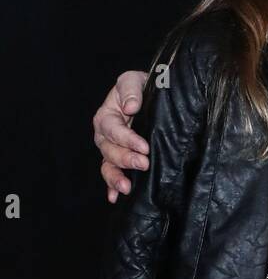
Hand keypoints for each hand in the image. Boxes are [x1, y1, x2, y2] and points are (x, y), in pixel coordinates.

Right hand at [92, 70, 149, 201]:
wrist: (150, 95)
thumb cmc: (140, 86)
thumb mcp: (133, 80)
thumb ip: (130, 90)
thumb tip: (131, 106)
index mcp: (106, 116)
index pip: (113, 130)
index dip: (127, 139)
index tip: (144, 147)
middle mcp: (105, 135)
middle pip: (109, 150)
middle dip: (125, 159)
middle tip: (144, 163)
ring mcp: (111, 149)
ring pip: (108, 165)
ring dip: (115, 177)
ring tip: (126, 188)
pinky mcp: (119, 159)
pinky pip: (111, 174)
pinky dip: (111, 187)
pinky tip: (115, 197)